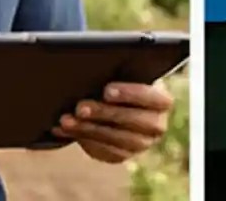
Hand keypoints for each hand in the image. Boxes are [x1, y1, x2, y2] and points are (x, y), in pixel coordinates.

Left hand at [51, 81, 173, 163]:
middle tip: (80, 107)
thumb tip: (92, 69)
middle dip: (104, 114)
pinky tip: (64, 130)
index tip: (107, 90)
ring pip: (116, 140)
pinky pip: (103, 151)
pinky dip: (82, 139)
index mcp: (162, 100)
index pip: (152, 98)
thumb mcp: (122, 73)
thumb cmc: (120, 79)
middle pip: (132, 121)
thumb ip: (115, 71)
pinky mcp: (122, 155)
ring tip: (66, 120)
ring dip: (88, 129)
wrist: (118, 101)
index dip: (130, 94)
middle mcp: (156, 125)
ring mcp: (140, 144)